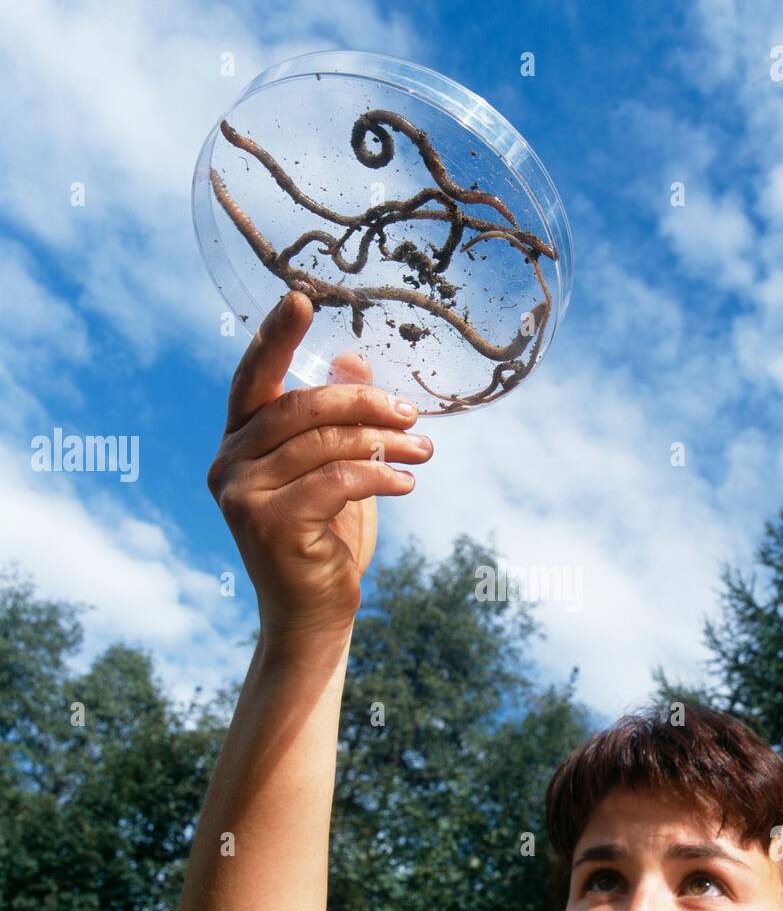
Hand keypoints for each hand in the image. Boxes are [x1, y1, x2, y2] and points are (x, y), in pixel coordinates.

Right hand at [207, 289, 433, 636]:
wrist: (314, 613)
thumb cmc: (326, 540)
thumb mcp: (335, 470)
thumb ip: (338, 420)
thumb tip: (353, 357)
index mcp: (239, 443)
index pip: (254, 378)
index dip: (275, 336)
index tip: (301, 296)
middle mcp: (229, 463)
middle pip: (300, 407)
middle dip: (364, 402)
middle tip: (411, 413)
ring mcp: (243, 495)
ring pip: (324, 443)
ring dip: (385, 440)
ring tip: (424, 451)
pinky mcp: (269, 524)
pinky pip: (336, 480)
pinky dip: (379, 475)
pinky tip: (407, 481)